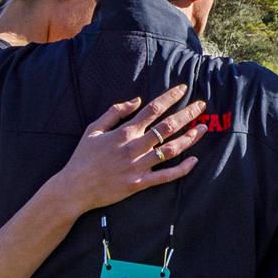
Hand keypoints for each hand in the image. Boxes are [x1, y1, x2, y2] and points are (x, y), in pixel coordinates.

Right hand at [48, 87, 207, 218]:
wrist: (74, 188)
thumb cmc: (83, 157)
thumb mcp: (93, 129)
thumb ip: (115, 112)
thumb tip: (137, 100)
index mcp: (124, 132)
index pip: (152, 109)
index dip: (170, 97)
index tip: (183, 89)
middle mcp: (134, 147)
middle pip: (167, 127)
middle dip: (187, 114)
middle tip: (202, 106)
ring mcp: (138, 166)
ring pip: (171, 150)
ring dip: (190, 138)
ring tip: (203, 128)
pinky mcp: (139, 184)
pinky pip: (165, 176)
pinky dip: (181, 169)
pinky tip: (194, 161)